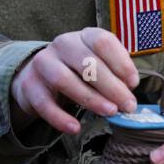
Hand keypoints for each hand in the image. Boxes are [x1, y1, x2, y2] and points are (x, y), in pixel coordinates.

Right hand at [11, 27, 139, 134]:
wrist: (39, 77)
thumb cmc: (79, 72)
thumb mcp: (98, 66)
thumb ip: (115, 75)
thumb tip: (129, 90)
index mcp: (84, 36)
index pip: (103, 42)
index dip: (121, 62)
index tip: (133, 84)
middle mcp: (63, 45)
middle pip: (87, 63)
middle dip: (112, 87)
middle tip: (128, 106)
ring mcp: (43, 63)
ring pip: (65, 80)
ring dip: (90, 99)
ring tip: (109, 112)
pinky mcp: (29, 85)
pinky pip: (44, 103)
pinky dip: (60, 117)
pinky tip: (75, 128)